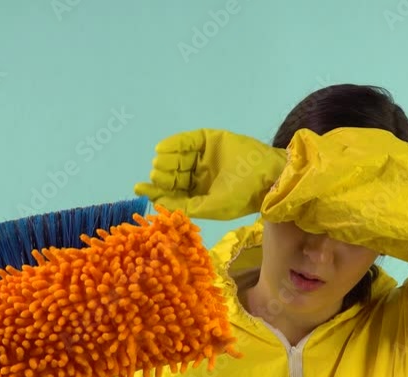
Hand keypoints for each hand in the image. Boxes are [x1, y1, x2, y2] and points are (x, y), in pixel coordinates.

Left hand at [134, 128, 286, 220]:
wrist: (268, 174)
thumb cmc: (243, 195)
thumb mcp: (212, 206)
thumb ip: (187, 206)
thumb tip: (160, 204)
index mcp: (201, 193)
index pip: (174, 192)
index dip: (156, 190)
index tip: (139, 188)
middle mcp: (200, 175)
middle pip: (174, 174)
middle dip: (163, 175)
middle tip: (157, 175)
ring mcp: (204, 156)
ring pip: (178, 157)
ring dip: (166, 160)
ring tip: (160, 163)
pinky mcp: (209, 139)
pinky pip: (187, 141)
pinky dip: (174, 144)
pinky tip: (163, 149)